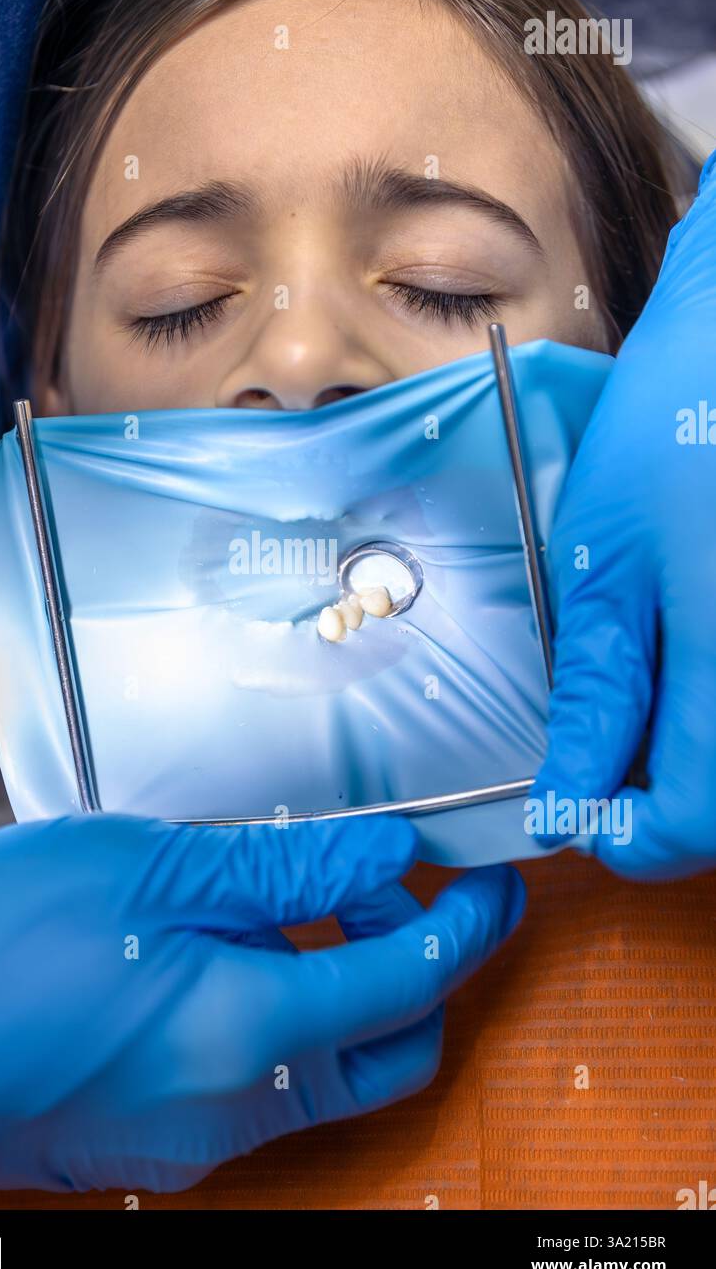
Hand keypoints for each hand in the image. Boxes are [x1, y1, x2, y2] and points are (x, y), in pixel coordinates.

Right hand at [0, 812, 524, 1202]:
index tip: (491, 884)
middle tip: (391, 885)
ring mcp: (194, 1136)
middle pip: (390, 1050)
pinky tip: (228, 950)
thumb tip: (382, 853)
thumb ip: (282, 866)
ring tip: (292, 901)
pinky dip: (282, 1019)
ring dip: (345, 990)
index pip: (412, 979)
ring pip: (326, 1070)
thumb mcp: (147, 866)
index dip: (467, 924)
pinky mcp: (153, 1139)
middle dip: (420, 967)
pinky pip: (260, 1086)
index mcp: (249, 1033)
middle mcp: (238, 1109)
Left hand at [533, 150, 715, 879]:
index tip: (573, 805)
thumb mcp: (603, 570)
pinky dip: (712, 703)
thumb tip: (567, 800)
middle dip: (659, 798)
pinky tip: (685, 657)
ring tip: (642, 693)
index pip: (687, 825)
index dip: (620, 835)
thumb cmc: (676, 433)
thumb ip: (595, 697)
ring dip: (691, 756)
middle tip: (602, 748)